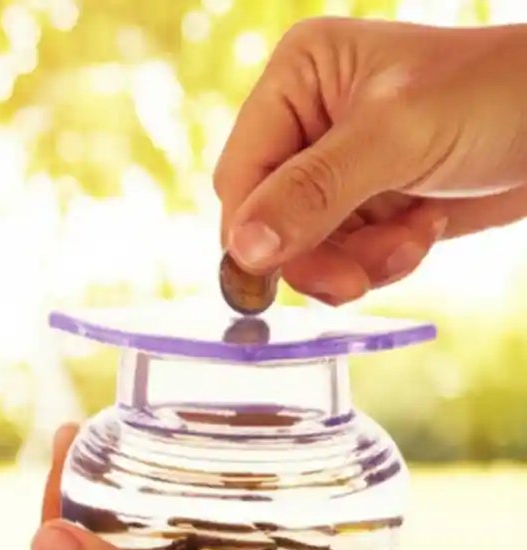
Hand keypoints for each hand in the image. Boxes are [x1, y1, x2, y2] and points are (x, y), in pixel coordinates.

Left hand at [33, 424, 524, 549]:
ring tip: (164, 432)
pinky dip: (229, 503)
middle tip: (112, 425)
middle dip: (108, 489)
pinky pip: (238, 542)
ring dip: (165, 491)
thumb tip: (45, 540)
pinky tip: (236, 465)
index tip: (69, 444)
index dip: (59, 510)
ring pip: (178, 542)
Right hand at [215, 18, 526, 304]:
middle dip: (313, 251)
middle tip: (350, 282)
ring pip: (304, 245)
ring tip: (409, 242)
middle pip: (265, 216)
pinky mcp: (368, 202)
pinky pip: (343, 255)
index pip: (242, 170)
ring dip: (354, 260)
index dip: (254, 226)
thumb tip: (241, 250)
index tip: (275, 270)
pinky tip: (423, 230)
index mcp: (297, 79)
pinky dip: (379, 259)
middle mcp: (307, 120)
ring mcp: (338, 166)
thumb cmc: (496, 96)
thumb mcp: (395, 136)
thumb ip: (312, 192)